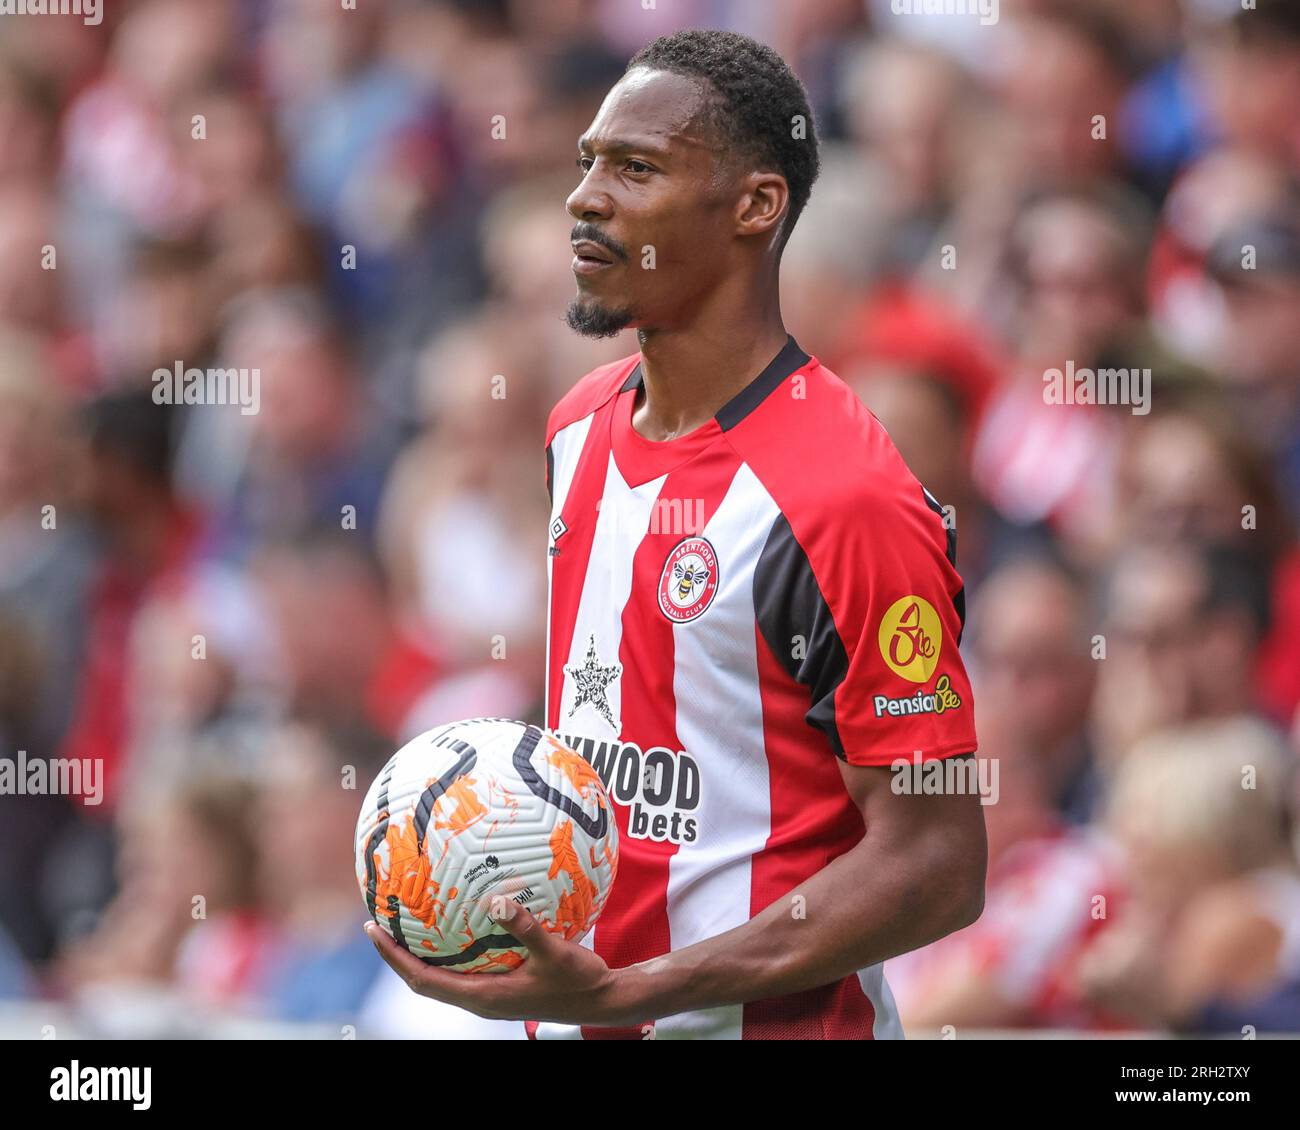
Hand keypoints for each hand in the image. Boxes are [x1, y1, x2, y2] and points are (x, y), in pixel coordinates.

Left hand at [363, 904, 639, 1025]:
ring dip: (419, 955)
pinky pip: (461, 971)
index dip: (393, 958)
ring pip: (440, 978)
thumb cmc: (578, 980)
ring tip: (407, 925)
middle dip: (397, 955)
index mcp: (483, 996)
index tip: (373, 931)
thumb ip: (523, 927)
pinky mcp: (500, 988)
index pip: (422, 980)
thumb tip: (496, 901)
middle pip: (422, 981)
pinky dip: (447, 953)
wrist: (601, 1000)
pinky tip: (454, 928)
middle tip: (379, 923)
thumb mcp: (553, 951)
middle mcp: (479, 999)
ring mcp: (489, 995)